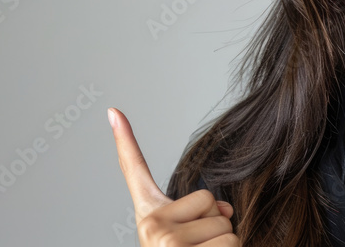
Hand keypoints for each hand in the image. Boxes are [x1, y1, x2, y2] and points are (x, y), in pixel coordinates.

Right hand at [108, 107, 239, 245]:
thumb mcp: (187, 238)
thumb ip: (202, 215)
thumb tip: (227, 209)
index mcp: (150, 215)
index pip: (135, 171)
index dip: (125, 141)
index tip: (113, 111)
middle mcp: (150, 223)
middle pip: (209, 200)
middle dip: (215, 226)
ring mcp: (163, 239)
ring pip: (224, 224)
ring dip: (224, 245)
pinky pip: (231, 240)